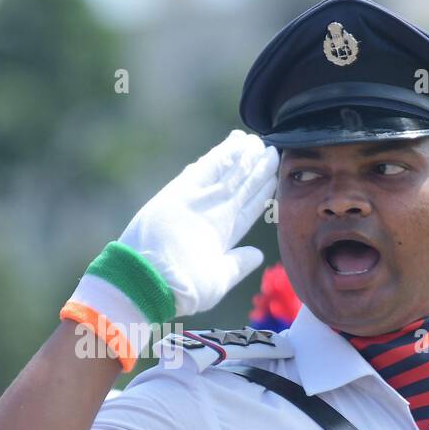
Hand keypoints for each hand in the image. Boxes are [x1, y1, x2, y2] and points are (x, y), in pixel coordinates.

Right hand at [63, 131, 278, 368]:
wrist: (155, 281)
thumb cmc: (186, 288)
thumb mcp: (221, 277)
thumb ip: (239, 263)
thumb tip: (258, 254)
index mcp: (222, 236)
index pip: (248, 209)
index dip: (261, 192)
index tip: (273, 176)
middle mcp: (211, 216)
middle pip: (239, 187)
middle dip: (254, 170)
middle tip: (270, 150)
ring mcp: (197, 202)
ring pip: (227, 175)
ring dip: (243, 158)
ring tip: (258, 142)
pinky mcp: (181, 191)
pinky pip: (207, 168)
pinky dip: (222, 155)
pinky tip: (237, 141)